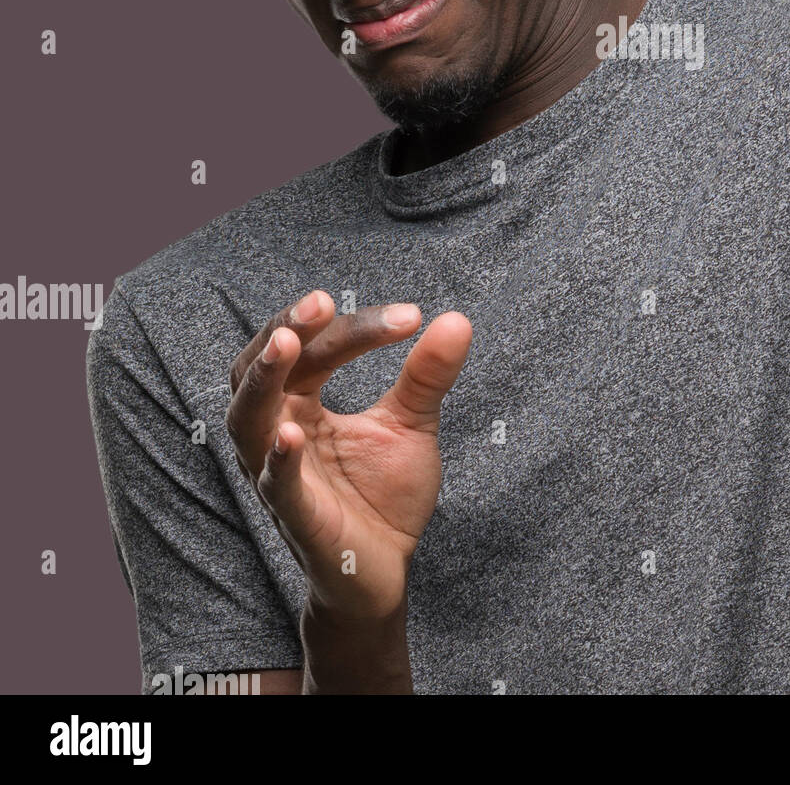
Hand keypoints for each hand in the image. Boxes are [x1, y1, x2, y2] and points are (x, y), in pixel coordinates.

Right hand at [225, 290, 471, 620]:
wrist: (386, 571)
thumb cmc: (383, 495)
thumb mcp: (411, 424)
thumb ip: (427, 375)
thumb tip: (457, 320)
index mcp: (303, 402)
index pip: (316, 349)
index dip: (357, 327)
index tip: (412, 316)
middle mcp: (279, 430)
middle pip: (263, 369)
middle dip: (285, 331)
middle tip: (320, 301)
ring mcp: (279, 473)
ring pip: (247, 420)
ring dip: (264, 379)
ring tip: (286, 343)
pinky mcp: (295, 516)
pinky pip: (274, 485)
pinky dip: (279, 459)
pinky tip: (292, 434)